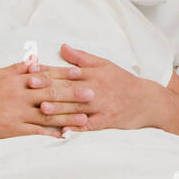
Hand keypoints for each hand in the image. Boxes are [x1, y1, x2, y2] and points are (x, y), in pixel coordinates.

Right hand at [0, 61, 85, 142]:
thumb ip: (16, 68)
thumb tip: (35, 60)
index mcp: (14, 79)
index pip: (45, 75)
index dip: (64, 75)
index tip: (82, 74)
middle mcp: (17, 94)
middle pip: (50, 94)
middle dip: (73, 94)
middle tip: (93, 94)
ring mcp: (14, 113)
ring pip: (46, 114)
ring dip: (68, 116)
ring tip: (85, 118)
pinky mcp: (9, 130)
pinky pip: (33, 132)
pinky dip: (50, 134)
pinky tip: (63, 136)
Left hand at [30, 44, 163, 133]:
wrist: (147, 100)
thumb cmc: (123, 81)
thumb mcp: (105, 65)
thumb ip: (82, 58)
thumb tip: (63, 47)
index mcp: (94, 74)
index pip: (67, 72)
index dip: (49, 71)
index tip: (31, 70)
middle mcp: (97, 89)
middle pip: (70, 88)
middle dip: (50, 87)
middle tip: (31, 87)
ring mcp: (103, 106)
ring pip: (78, 107)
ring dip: (60, 108)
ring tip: (43, 109)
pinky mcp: (108, 121)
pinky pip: (91, 125)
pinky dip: (78, 128)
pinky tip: (65, 131)